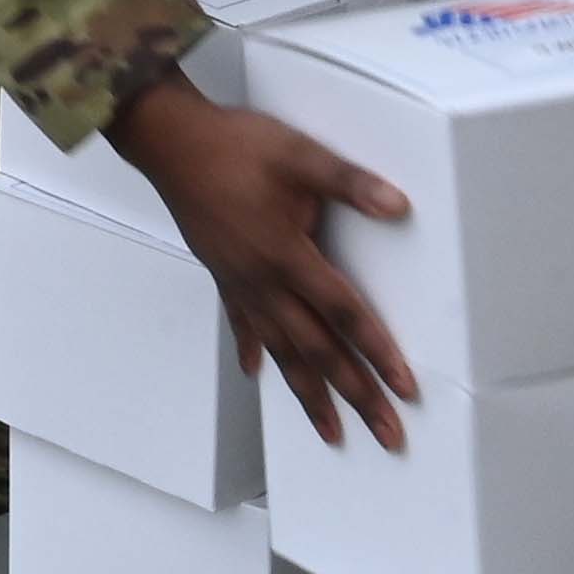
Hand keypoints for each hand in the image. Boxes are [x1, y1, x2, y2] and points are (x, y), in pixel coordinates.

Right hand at [107, 74, 420, 449]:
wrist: (168, 139)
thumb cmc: (233, 145)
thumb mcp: (299, 154)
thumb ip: (349, 182)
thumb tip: (398, 206)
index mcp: (287, 255)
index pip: (344, 314)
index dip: (377, 352)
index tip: (405, 389)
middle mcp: (263, 281)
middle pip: (317, 350)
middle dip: (355, 395)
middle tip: (386, 435)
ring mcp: (239, 282)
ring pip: (281, 351)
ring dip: (309, 395)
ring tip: (332, 433)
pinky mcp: (220, 273)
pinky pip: (241, 324)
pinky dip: (251, 351)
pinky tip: (257, 373)